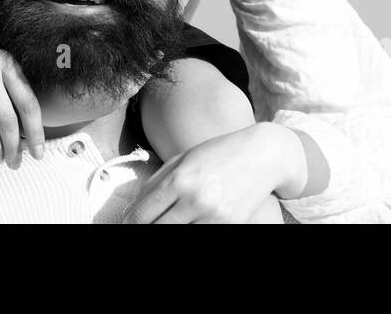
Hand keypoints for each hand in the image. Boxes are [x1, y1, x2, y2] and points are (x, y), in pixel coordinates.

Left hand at [123, 122, 303, 223]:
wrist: (262, 155)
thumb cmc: (218, 153)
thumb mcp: (182, 159)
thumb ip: (155, 183)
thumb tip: (130, 213)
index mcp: (179, 179)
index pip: (142, 214)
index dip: (130, 222)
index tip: (128, 223)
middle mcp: (195, 200)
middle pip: (157, 229)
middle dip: (147, 228)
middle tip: (147, 224)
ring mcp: (214, 217)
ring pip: (178, 235)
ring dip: (170, 229)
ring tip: (170, 220)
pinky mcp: (230, 226)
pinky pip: (202, 236)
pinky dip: (191, 230)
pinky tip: (189, 222)